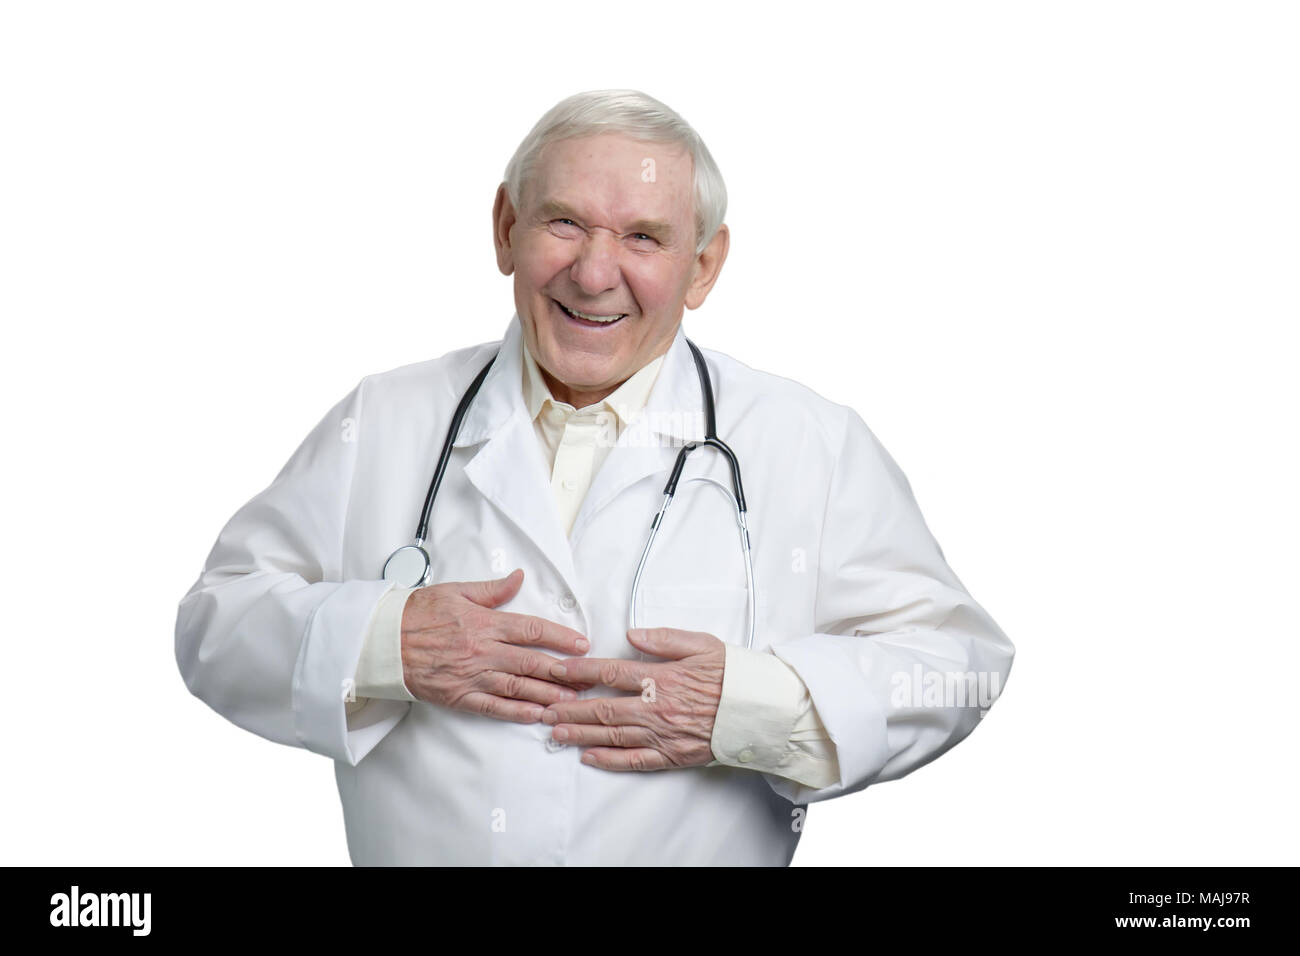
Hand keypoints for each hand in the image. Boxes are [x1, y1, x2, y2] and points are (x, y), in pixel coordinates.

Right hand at [400, 568, 590, 722]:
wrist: (381, 641)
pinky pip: (493, 707)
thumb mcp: (456, 592)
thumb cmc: (416, 614)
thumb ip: (492, 589)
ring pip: (518, 686)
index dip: (561, 638)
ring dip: (548, 694)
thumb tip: (519, 578)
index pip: (532, 630)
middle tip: (588, 678)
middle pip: (532, 661)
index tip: (581, 644)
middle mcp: (482, 650)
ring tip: (572, 701)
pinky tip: (536, 715)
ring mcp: (471, 675)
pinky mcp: (459, 696)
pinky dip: (516, 712)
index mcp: (484, 622)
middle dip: (563, 671)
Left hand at [542, 627, 725, 770]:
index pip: (612, 672)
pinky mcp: (672, 755)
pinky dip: (609, 760)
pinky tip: (589, 756)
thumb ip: (663, 638)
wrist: (761, 709)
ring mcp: (663, 734)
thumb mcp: (701, 643)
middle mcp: (658, 707)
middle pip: (604, 707)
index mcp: (663, 677)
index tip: (558, 670)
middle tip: (543, 709)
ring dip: (581, 733)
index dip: (581, 671)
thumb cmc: (732, 674)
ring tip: (556, 732)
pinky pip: (635, 760)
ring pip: (613, 735)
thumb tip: (630, 633)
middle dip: (570, 708)